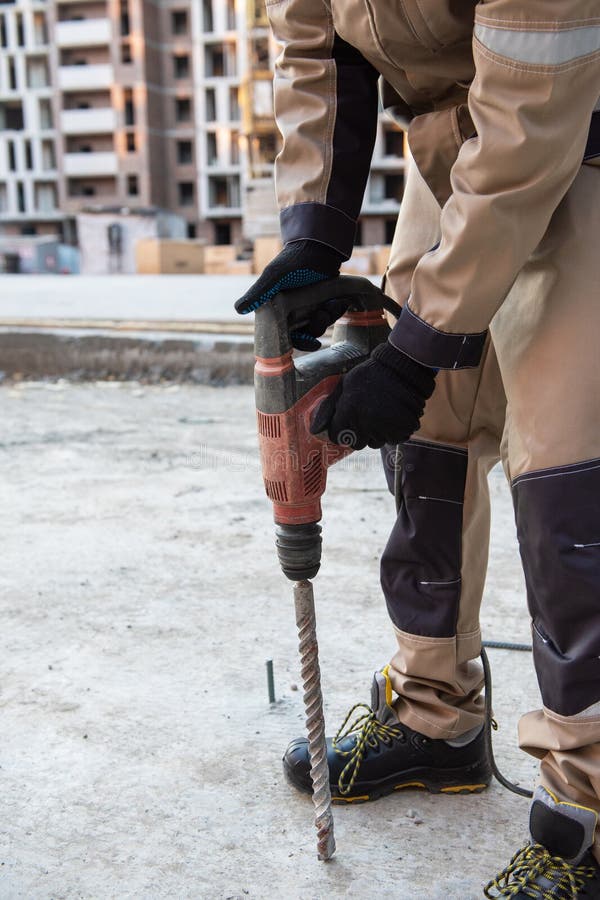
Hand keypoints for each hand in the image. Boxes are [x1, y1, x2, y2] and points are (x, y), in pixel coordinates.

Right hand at [234, 239, 345, 349]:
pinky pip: (331, 314)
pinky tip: (339, 302)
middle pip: (305, 333)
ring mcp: (309, 306)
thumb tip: (238, 309)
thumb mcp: (274, 275)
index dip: (298, 342)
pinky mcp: (323, 300)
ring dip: (327, 317)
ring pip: (320, 324)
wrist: (318, 246)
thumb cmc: (293, 260)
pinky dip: (336, 310)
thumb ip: (258, 292)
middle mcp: (292, 310)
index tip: (312, 344)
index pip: (285, 336)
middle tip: (322, 315)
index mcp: (277, 309)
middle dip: (316, 328)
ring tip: (330, 304)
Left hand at [311, 342, 435, 449]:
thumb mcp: (344, 385)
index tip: (346, 426)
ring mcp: (385, 426)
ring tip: (382, 414)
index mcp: (349, 410)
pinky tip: (394, 415)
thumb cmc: (369, 375)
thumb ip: (329, 408)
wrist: (400, 367)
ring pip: (377, 442)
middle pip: (358, 443)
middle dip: (360, 434)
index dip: (340, 432)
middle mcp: (365, 421)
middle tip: (366, 418)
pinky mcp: (402, 428)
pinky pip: (395, 439)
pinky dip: (396, 431)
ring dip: (378, 433)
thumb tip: (314, 431)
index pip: (337, 436)